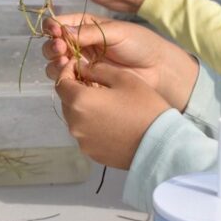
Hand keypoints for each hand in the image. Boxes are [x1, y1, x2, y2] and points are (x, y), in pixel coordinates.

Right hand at [42, 14, 198, 111]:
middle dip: (52, 46)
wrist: (158, 69)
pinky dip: (64, 78)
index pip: (58, 24)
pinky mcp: (86, 82)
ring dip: (54, 63)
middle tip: (61, 49)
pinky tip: (71, 75)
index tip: (54, 31)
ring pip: (56, 64)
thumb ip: (89, 32)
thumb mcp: (115, 32)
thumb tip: (62, 31)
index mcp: (85, 26)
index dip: (52, 27)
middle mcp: (79, 44)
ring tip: (65, 62)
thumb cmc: (140, 44)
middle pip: (52, 45)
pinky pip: (67, 81)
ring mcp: (81, 64)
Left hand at [55, 60, 170, 169]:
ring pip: (74, 118)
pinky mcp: (91, 153)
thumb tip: (83, 69)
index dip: (67, 72)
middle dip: (75, 90)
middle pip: (66, 102)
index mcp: (80, 101)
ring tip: (104, 104)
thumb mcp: (123, 78)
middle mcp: (74, 123)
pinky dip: (90, 125)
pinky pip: (84, 133)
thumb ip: (98, 70)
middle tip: (94, 84)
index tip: (79, 67)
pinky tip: (109, 122)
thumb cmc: (144, 107)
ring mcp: (82, 141)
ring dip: (83, 108)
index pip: (60, 83)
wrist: (160, 145)